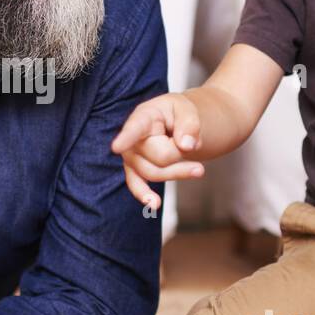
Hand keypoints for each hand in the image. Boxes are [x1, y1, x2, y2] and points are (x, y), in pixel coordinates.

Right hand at [109, 92, 206, 209]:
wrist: (176, 125)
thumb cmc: (179, 115)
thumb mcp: (188, 111)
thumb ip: (190, 124)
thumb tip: (186, 145)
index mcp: (144, 116)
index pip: (135, 128)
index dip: (126, 138)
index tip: (117, 147)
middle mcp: (132, 138)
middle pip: (159, 157)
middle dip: (180, 156)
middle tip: (197, 146)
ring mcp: (131, 156)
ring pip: (155, 173)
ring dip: (179, 172)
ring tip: (198, 168)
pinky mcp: (135, 171)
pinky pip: (136, 185)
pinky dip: (145, 195)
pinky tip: (154, 204)